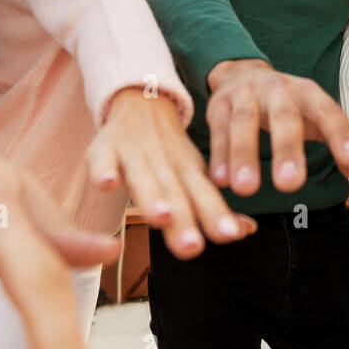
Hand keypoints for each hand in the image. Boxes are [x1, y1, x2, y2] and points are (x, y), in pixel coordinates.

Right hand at [87, 88, 255, 258]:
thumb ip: (214, 207)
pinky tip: (106, 185)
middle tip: (193, 246)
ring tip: (161, 218)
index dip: (215, 215)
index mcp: (187, 171)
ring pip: (142, 178)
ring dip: (152, 198)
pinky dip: (104, 172)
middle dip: (184, 219)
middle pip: (174, 192)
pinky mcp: (104, 149)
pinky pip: (102, 161)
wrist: (140, 102)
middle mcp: (164, 163)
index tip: (229, 234)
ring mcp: (133, 155)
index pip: (203, 195)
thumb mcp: (194, 175)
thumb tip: (246, 231)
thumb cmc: (169, 153)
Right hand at [205, 59, 348, 196]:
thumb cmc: (286, 105)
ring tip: (246, 188)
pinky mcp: (219, 105)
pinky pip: (217, 130)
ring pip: (244, 123)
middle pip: (284, 117)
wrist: (241, 73)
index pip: (328, 113)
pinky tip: (220, 180)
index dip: (341, 136)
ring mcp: (246, 95)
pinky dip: (218, 155)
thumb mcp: (315, 116)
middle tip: (290, 184)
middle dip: (287, 149)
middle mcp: (278, 90)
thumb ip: (337, 142)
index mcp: (308, 93)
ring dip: (244, 155)